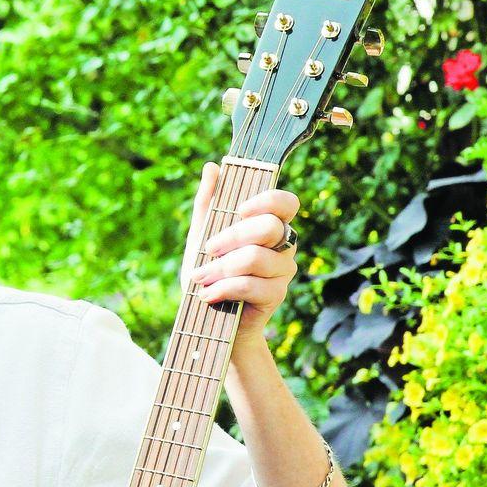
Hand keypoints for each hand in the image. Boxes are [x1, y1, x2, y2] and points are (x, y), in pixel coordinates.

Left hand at [181, 162, 299, 344]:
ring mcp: (283, 271)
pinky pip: (252, 285)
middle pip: (269, 228)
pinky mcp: (276, 295)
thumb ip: (208, 202)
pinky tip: (207, 294)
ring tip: (200, 278)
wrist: (209, 318)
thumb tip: (213, 167)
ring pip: (256, 258)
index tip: (239, 209)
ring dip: (221, 268)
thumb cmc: (209, 271)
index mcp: (270, 224)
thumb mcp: (202, 234)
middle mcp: (284, 245)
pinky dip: (223, 288)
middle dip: (232, 236)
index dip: (267, 201)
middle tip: (209, 248)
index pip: (286, 203)